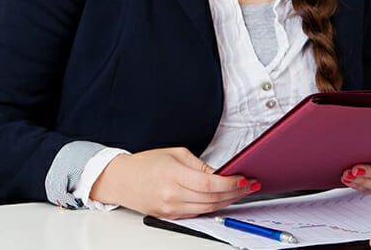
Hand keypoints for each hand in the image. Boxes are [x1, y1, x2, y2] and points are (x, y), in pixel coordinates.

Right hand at [89, 147, 256, 218]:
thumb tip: (222, 173)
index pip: (209, 184)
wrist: (120, 180)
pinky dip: (213, 206)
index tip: (245, 178)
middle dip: (236, 192)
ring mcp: (170, 208)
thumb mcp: (176, 154)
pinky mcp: (169, 216)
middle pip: (212, 198)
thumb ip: (200, 165)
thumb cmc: (146, 163)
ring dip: (228, 201)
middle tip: (251, 185)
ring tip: (242, 192)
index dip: (230, 183)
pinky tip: (223, 199)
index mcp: (173, 175)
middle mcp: (171, 195)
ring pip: (207, 209)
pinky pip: (197, 213)